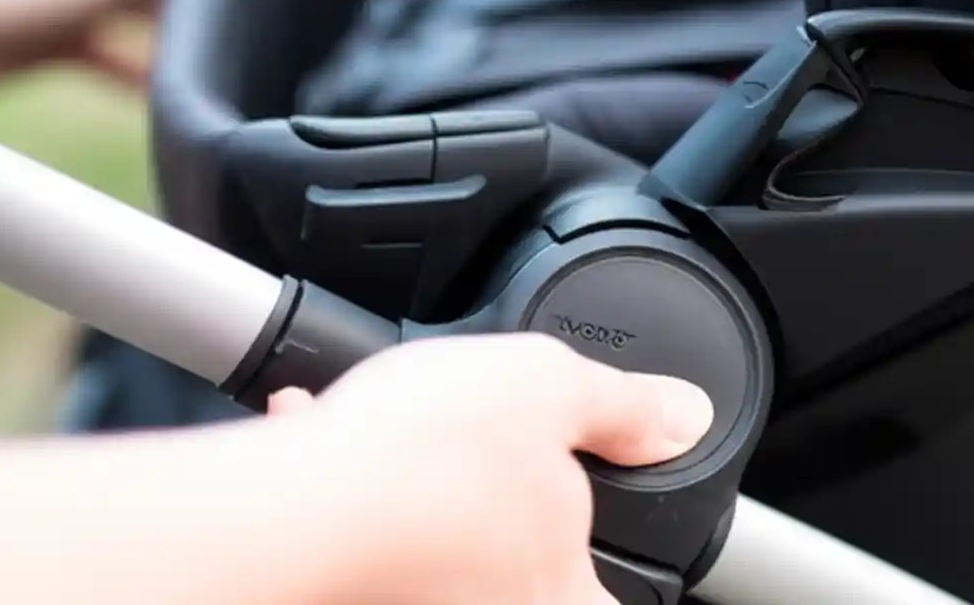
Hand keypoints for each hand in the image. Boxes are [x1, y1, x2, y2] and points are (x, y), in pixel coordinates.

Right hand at [267, 334, 715, 604]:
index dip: (620, 564)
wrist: (289, 501)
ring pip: (427, 544)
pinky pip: (360, 536)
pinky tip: (320, 428)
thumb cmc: (425, 459)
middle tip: (484, 460)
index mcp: (556, 588)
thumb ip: (626, 409)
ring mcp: (415, 599)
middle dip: (500, 504)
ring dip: (408, 482)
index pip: (619, 599)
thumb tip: (683, 415)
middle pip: (520, 571)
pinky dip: (344, 485)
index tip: (604, 534)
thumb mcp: (552, 389)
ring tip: (385, 422)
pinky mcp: (348, 584)